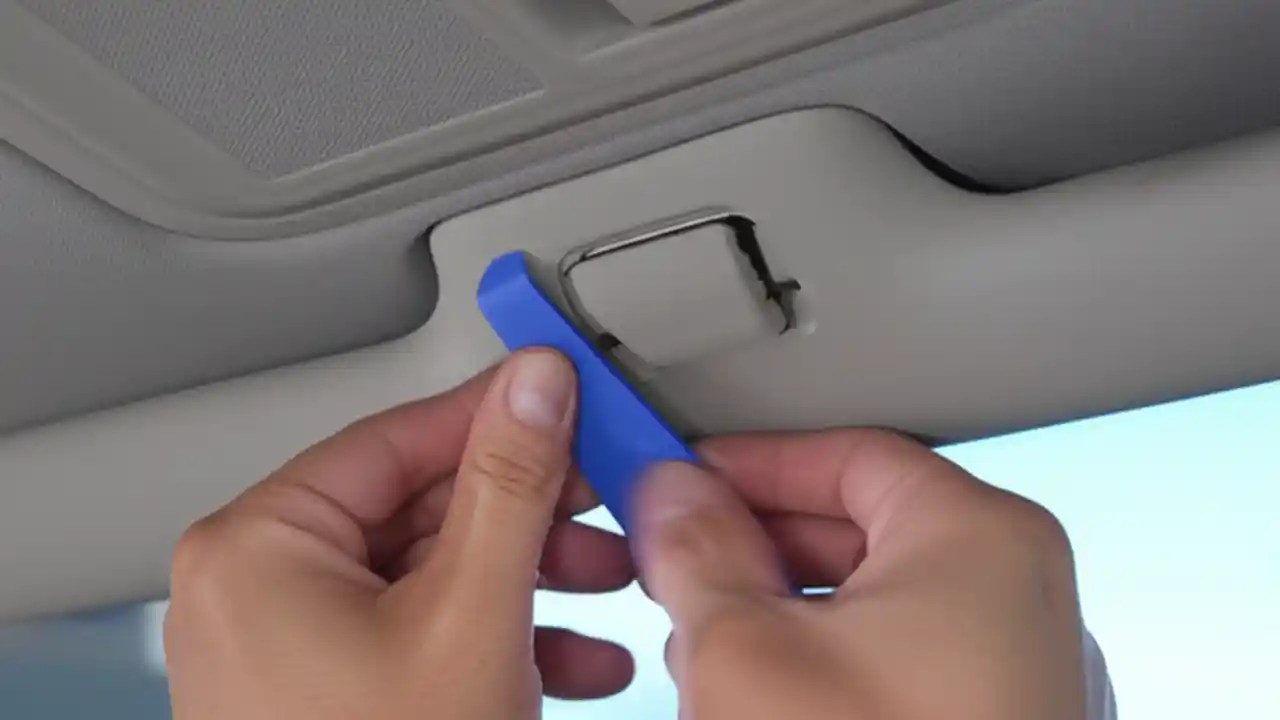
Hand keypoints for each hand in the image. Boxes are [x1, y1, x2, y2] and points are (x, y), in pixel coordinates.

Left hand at [165, 350, 633, 719]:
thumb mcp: (471, 615)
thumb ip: (508, 482)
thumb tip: (533, 387)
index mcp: (260, 547)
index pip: (396, 436)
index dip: (496, 416)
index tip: (564, 402)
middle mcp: (255, 587)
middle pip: (418, 507)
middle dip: (529, 519)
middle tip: (600, 511)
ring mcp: (284, 643)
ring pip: (428, 572)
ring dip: (528, 581)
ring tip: (606, 593)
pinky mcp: (322, 689)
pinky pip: (416, 630)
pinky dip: (493, 635)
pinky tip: (572, 659)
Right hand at [632, 430, 1087, 719]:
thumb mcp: (747, 653)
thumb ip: (696, 550)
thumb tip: (668, 493)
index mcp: (980, 539)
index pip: (844, 453)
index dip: (746, 460)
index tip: (677, 476)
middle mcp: (1018, 595)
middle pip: (859, 525)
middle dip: (753, 541)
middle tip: (673, 558)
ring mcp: (1014, 670)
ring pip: (873, 599)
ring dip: (778, 607)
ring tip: (704, 640)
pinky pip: (899, 659)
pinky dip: (825, 661)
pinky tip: (762, 700)